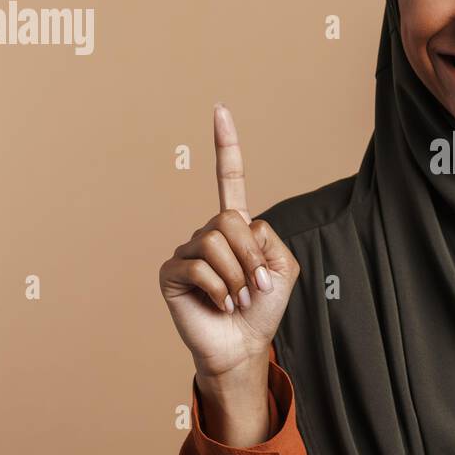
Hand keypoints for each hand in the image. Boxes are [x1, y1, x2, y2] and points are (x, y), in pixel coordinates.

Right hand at [158, 103, 299, 379]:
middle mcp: (208, 232)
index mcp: (236, 226)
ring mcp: (187, 250)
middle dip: (251, 257)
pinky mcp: (171, 272)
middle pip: (229, 219)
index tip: (220, 109)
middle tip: (255, 289)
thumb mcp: (282, 267)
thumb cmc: (263, 308)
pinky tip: (219, 305)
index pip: (228, 178)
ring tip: (237, 300)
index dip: (226, 145)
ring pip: (215, 243)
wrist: (244, 344)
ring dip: (238, 277)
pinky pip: (199, 267)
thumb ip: (267, 237)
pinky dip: (219, 290)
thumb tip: (236, 226)